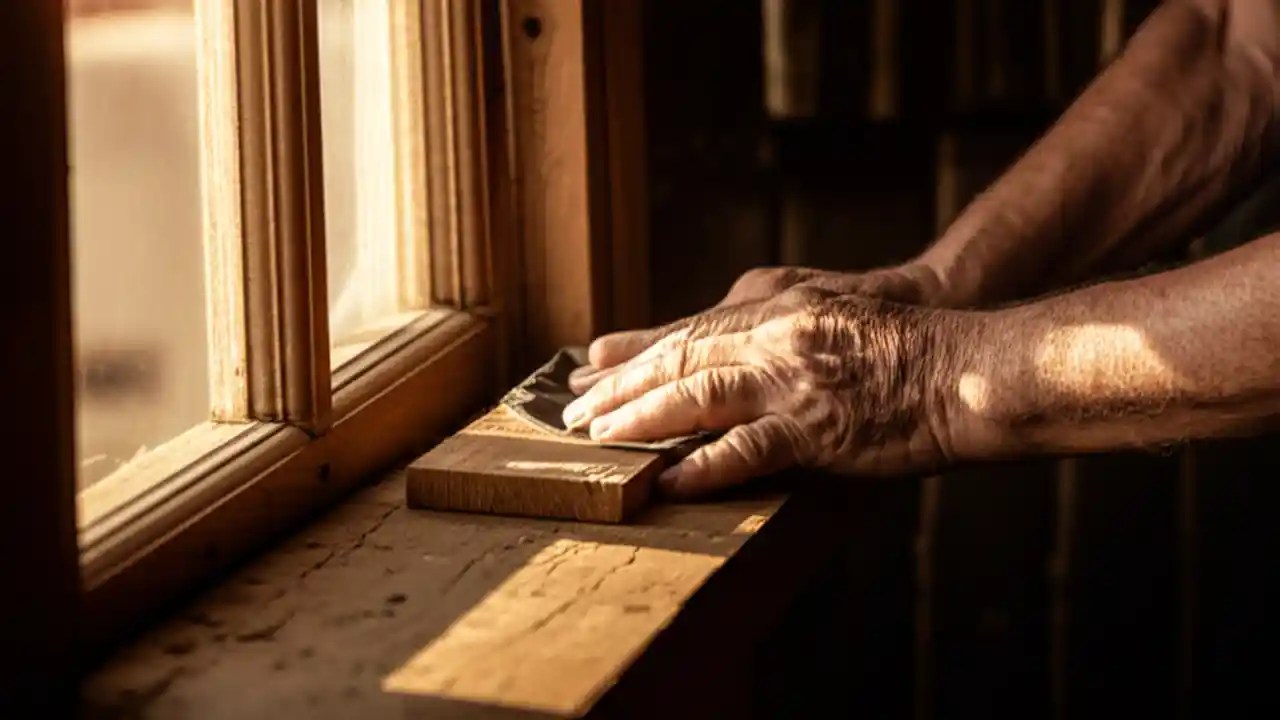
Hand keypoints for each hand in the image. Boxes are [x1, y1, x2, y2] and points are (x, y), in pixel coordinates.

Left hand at [561, 287, 967, 497]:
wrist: (970, 364)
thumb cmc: (910, 342)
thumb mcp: (836, 312)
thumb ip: (781, 320)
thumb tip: (735, 340)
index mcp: (778, 308)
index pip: (690, 330)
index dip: (635, 351)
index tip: (591, 366)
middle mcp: (775, 336)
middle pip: (680, 358)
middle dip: (621, 387)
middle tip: (572, 411)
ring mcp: (793, 380)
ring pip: (697, 395)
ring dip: (641, 419)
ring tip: (597, 440)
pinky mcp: (817, 426)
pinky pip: (748, 449)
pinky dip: (703, 466)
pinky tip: (667, 481)